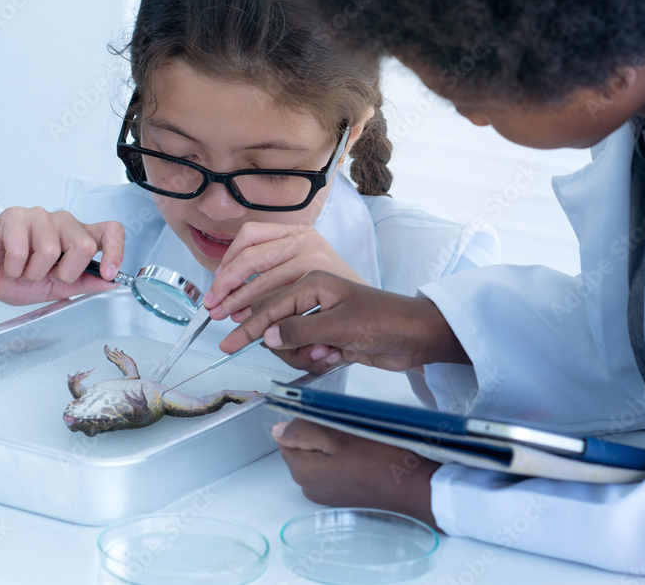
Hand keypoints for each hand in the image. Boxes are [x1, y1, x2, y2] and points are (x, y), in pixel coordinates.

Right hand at [0, 207, 124, 304]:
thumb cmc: (15, 277)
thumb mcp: (55, 289)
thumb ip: (83, 283)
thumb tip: (111, 282)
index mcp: (78, 236)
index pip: (111, 231)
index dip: (115, 250)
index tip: (108, 273)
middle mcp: (63, 222)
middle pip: (83, 245)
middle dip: (64, 273)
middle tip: (45, 276)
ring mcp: (39, 215)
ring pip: (51, 249)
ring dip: (33, 272)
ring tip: (22, 270)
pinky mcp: (14, 216)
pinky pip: (22, 248)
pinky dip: (14, 267)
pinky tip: (8, 264)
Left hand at [202, 222, 366, 320]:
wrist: (379, 314)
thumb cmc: (338, 298)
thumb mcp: (306, 272)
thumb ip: (274, 274)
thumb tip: (229, 293)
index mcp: (297, 232)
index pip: (250, 235)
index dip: (228, 261)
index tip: (217, 286)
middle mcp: (305, 239)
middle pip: (251, 257)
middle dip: (227, 286)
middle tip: (215, 308)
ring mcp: (313, 256)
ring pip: (263, 281)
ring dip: (241, 304)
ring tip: (231, 323)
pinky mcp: (319, 278)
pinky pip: (280, 299)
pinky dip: (266, 315)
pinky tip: (260, 328)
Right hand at [219, 270, 469, 372]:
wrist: (416, 338)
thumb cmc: (384, 321)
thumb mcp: (340, 327)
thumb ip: (300, 331)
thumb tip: (268, 336)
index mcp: (312, 283)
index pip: (269, 307)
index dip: (247, 327)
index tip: (228, 344)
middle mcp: (312, 299)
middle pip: (276, 329)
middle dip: (291, 348)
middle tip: (320, 351)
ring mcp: (318, 320)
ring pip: (288, 346)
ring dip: (306, 356)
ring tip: (332, 353)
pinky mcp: (326, 338)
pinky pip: (304, 354)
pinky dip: (316, 361)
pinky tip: (337, 357)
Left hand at [272, 419, 439, 526]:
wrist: (415, 488)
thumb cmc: (382, 461)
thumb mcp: (338, 435)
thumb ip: (303, 431)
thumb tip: (279, 429)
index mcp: (303, 472)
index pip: (286, 436)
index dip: (306, 420)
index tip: (328, 417)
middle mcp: (309, 487)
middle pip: (303, 446)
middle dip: (320, 432)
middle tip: (347, 427)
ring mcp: (327, 493)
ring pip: (320, 455)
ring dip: (334, 443)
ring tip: (359, 439)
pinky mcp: (343, 494)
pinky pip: (335, 467)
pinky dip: (345, 457)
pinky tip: (364, 453)